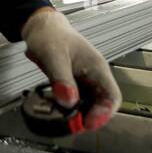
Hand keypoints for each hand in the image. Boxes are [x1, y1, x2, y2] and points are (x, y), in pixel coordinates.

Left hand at [21, 7, 120, 132]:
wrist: (40, 27)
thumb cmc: (50, 36)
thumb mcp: (53, 56)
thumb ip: (61, 78)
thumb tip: (68, 102)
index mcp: (97, 68)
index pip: (111, 96)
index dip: (104, 113)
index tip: (88, 123)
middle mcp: (93, 77)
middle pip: (100, 105)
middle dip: (88, 117)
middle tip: (70, 125)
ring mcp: (82, 81)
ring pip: (86, 105)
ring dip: (77, 115)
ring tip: (61, 120)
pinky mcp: (71, 85)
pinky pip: (73, 101)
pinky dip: (66, 109)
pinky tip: (55, 111)